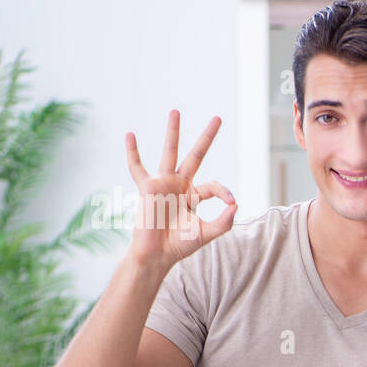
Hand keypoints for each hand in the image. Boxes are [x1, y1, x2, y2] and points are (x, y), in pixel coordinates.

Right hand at [126, 109, 236, 271]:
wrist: (158, 254)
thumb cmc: (181, 245)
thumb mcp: (207, 233)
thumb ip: (224, 221)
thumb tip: (236, 203)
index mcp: (195, 195)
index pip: (214, 185)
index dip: (224, 192)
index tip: (230, 202)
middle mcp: (180, 185)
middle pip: (196, 155)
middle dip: (207, 137)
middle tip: (218, 117)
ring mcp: (163, 183)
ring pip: (169, 152)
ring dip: (173, 132)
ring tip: (176, 111)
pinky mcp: (147, 188)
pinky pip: (137, 167)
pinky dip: (132, 152)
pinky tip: (129, 135)